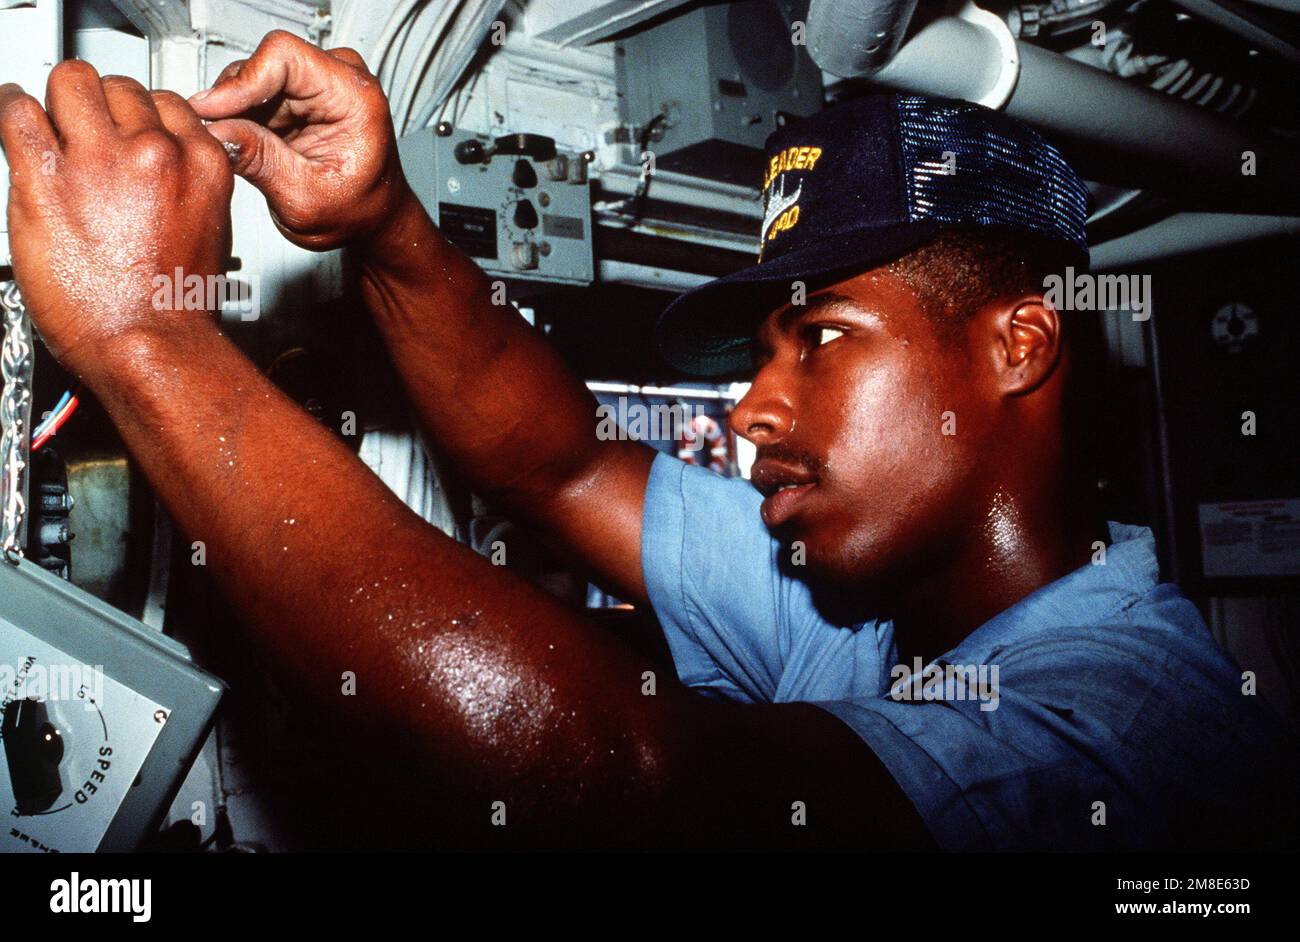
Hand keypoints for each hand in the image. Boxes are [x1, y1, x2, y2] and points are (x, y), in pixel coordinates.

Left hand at [0, 63, 232, 374]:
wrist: (149, 344)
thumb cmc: (177, 304)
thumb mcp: (207, 227)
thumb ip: (184, 182)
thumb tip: (157, 160)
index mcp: (201, 164)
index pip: (167, 102)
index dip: (141, 112)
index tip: (126, 122)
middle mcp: (154, 152)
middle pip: (118, 88)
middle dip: (100, 103)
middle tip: (85, 121)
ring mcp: (98, 162)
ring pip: (69, 86)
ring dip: (58, 100)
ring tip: (49, 118)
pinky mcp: (46, 179)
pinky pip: (19, 114)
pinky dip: (14, 109)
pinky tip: (16, 116)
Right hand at [189, 30, 412, 250]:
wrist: (371, 220)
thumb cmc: (355, 214)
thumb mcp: (303, 200)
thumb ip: (259, 162)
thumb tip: (214, 131)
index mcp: (356, 97)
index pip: (284, 56)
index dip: (241, 81)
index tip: (211, 110)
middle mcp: (341, 78)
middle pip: (264, 63)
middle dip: (234, 101)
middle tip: (218, 138)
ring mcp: (321, 82)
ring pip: (254, 77)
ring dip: (237, 111)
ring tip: (239, 149)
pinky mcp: (301, 94)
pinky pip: (256, 92)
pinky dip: (242, 116)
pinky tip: (245, 143)